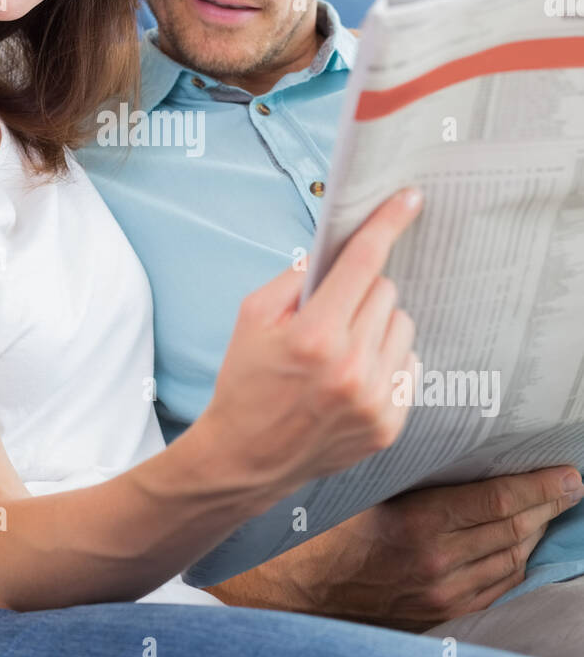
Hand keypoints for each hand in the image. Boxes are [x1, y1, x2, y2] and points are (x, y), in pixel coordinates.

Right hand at [203, 187, 421, 505]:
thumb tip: (337, 251)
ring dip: (376, 325)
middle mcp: (351, 367)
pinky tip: (353, 378)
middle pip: (385, 291)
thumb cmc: (246, 380)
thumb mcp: (252, 317)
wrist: (246, 458)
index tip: (410, 198)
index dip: (387, 223)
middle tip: (331, 313)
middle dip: (360, 291)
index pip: (362, 263)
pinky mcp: (388, 425)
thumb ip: (295, 278)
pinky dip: (385, 360)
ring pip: (402, 324)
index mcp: (314, 335)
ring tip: (342, 349)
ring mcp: (374, 400)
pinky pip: (408, 363)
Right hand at [207, 465, 583, 627]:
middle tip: (567, 486)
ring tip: (544, 510)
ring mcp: (437, 597)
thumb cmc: (319, 525)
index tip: (568, 475)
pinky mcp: (434, 617)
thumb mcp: (362, 484)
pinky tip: (515, 545)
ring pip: (508, 562)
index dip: (541, 487)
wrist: (289, 588)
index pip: (500, 502)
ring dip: (532, 534)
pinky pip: (492, 590)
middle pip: (513, 532)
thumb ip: (411, 469)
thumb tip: (460, 441)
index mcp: (417, 527)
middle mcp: (435, 567)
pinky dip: (512, 564)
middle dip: (545, 506)